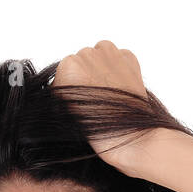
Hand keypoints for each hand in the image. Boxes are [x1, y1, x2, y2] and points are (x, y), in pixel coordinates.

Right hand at [52, 40, 164, 174]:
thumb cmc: (98, 129)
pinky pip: (118, 56)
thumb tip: (69, 83)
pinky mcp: (129, 58)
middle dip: (84, 77)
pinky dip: (118, 67)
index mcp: (69, 66)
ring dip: (99, 68)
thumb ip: (65, 91)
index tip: (74, 103)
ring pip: (98, 54)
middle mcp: (88, 54)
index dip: (67, 90)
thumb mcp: (68, 111)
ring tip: (105, 92)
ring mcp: (111, 54)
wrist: (132, 137)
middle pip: (80, 62)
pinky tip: (118, 87)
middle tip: (92, 99)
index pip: (61, 74)